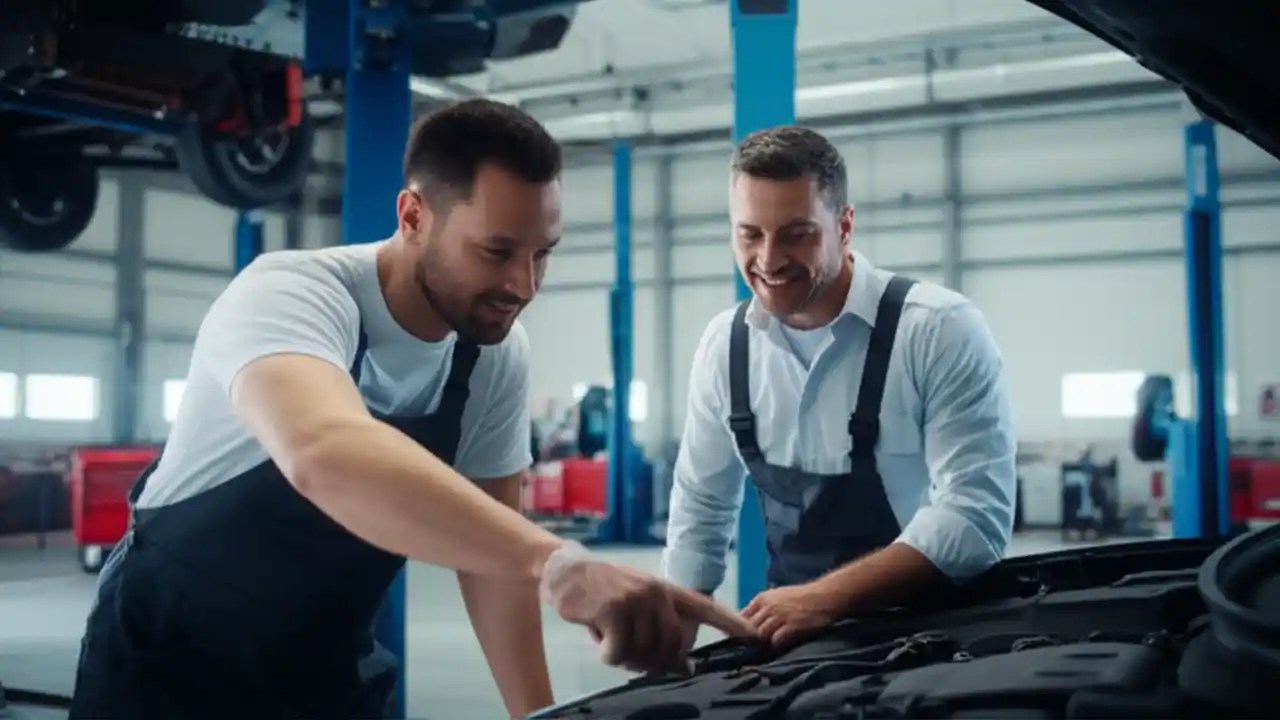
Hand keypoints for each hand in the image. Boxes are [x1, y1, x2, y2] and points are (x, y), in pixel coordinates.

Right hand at [540, 543, 756, 674]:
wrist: (566, 572)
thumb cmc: (604, 595)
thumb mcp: (638, 609)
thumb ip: (662, 632)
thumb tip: (684, 666)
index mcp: (667, 591)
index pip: (707, 608)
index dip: (732, 624)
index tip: (755, 637)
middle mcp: (657, 593)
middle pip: (673, 646)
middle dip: (654, 662)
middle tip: (630, 658)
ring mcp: (637, 599)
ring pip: (644, 652)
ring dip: (625, 659)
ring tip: (610, 642)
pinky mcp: (615, 608)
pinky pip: (620, 652)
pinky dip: (607, 654)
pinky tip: (599, 639)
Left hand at [742, 582, 842, 647]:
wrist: (824, 596)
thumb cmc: (801, 597)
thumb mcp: (777, 596)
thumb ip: (762, 607)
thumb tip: (747, 622)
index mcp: (762, 598)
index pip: (742, 617)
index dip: (741, 629)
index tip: (742, 637)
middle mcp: (768, 606)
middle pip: (750, 628)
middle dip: (751, 638)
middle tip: (756, 646)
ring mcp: (780, 616)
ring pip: (761, 635)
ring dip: (763, 642)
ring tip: (769, 646)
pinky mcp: (792, 627)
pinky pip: (776, 641)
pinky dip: (776, 645)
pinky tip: (781, 645)